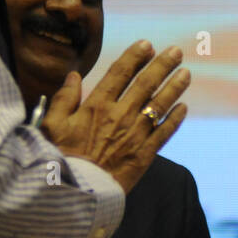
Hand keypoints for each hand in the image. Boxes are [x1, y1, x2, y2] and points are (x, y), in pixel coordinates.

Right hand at [42, 40, 189, 193]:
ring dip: (175, 87)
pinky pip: (164, 132)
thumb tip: (73, 75)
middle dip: (162, 65)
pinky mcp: (145, 153)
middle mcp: (120, 116)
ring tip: (186, 73)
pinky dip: (175, 118)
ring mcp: (135, 134)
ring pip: (160, 105)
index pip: (120, 74)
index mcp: (96, 106)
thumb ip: (63, 98)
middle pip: (146, 84)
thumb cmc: (59, 158)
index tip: (148, 44)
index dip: (135, 57)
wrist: (75, 193)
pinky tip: (184, 107)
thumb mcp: (51, 125)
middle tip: (176, 51)